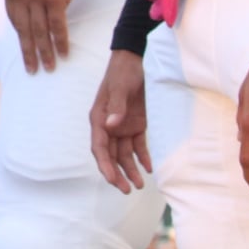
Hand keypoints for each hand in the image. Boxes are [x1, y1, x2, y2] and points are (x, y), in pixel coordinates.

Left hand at [3, 0, 92, 73]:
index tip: (26, 54)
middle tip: (33, 70)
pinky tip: (63, 53)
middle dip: (29, 53)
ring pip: (40, 31)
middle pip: (24, 29)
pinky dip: (60, 41)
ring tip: (49, 67)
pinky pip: (57, 26)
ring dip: (45, 52)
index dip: (22, 39)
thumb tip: (29, 25)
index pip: (14, 20)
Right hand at [89, 49, 150, 192]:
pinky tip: (149, 168)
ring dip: (130, 169)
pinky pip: (138, 145)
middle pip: (111, 155)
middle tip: (128, 189)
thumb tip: (111, 127)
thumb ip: (116, 107)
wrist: (137, 59)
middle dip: (118, 173)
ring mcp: (122, 125)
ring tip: (140, 185)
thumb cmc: (123, 71)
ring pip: (124, 153)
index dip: (105, 165)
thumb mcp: (119, 87)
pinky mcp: (136, 124)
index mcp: (99, 118)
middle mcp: (109, 125)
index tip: (112, 180)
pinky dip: (142, 157)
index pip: (99, 147)